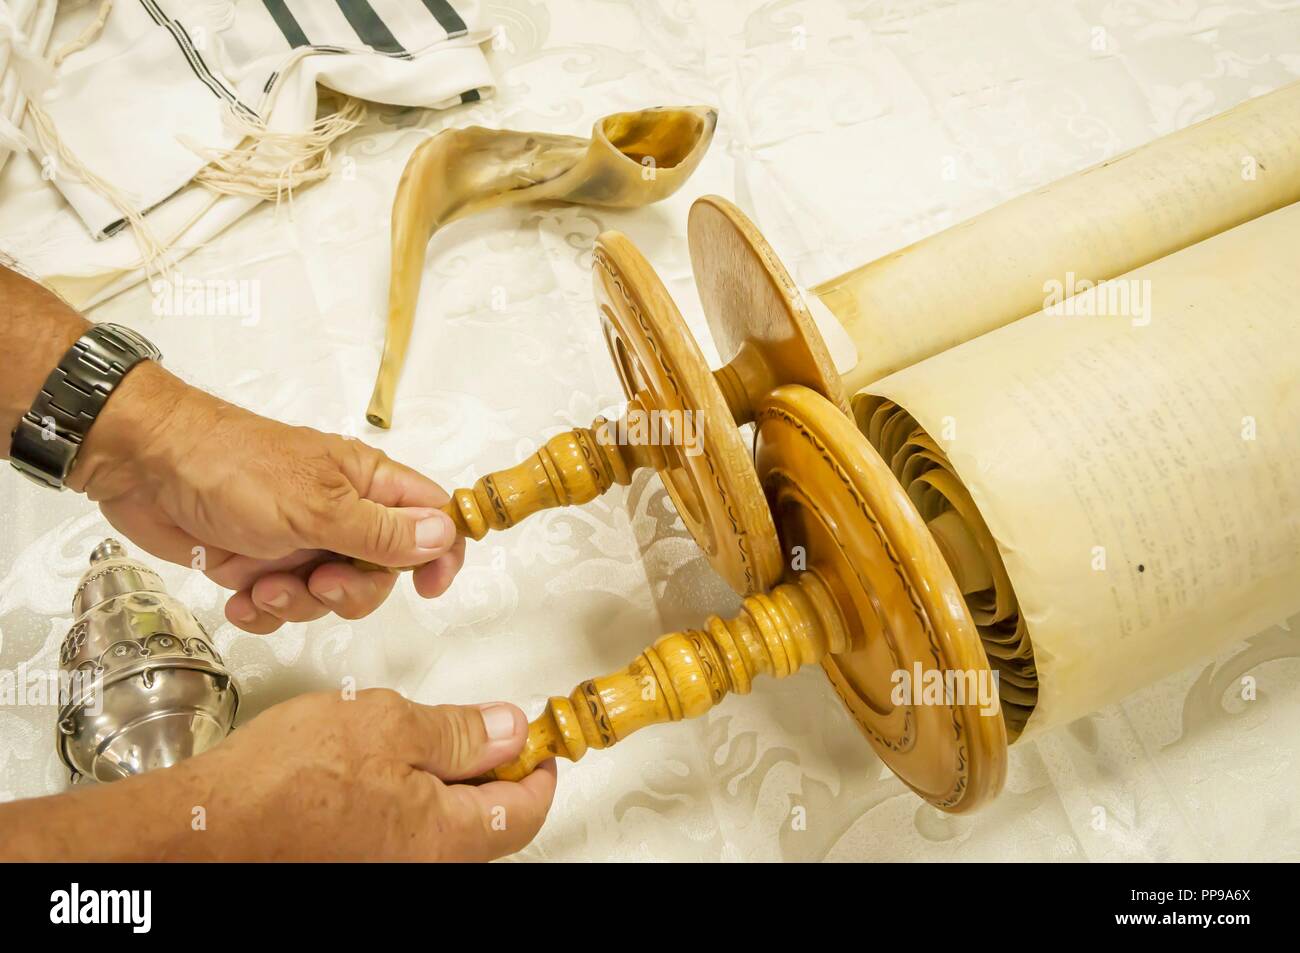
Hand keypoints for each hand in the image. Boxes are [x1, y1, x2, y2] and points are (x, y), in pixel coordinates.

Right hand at [0, 689, 556, 860]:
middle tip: (485, 730)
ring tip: (421, 741)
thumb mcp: (387, 724)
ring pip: (443, 829)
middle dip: (493, 774)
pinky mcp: (354, 867)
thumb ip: (458, 731)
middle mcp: (423, 869)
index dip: (540, 770)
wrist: (204, 829)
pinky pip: (403, 835)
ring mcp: (388, 873)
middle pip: (487, 825)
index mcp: (444, 838)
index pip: (524, 812)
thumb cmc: (283, 782)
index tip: (543, 741)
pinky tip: (380, 769)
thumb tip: (510, 730)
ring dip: (447, 785)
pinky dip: (409, 800)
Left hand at [68, 361, 463, 632]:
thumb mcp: (317, 507)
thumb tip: (444, 536)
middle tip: (319, 580)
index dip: (440, 553)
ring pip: (332, 596)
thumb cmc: (233, 469)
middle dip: (351, 591)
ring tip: (263, 586)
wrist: (144, 468)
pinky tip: (240, 599)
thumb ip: (382, 532)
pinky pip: (284, 606)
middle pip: (383, 572)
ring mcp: (301, 540)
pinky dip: (264, 611)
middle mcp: (342, 513)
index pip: (432, 516)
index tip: (428, 589)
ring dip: (299, 603)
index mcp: (367, 484)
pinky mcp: (261, 564)